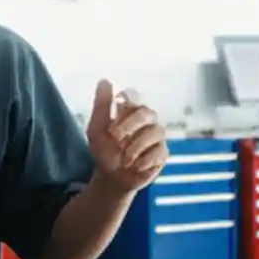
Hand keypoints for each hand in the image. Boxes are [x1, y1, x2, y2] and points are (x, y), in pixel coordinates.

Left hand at [86, 79, 168, 194]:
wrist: (111, 178)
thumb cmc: (104, 151)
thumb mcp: (97, 129)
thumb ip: (102, 105)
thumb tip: (104, 80)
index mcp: (128, 111)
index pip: (133, 96)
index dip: (127, 100)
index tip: (117, 108)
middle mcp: (145, 120)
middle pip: (146, 112)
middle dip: (129, 125)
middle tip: (115, 138)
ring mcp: (156, 136)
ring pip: (156, 131)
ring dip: (136, 146)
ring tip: (124, 159)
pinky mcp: (162, 153)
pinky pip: (160, 151)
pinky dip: (145, 159)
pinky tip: (136, 166)